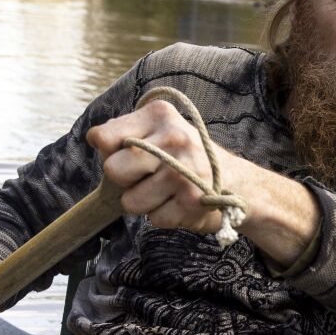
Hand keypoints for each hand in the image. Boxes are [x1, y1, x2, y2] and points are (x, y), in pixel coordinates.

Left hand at [86, 99, 228, 234]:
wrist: (239, 183)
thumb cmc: (186, 158)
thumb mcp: (158, 132)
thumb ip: (124, 134)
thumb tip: (96, 140)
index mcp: (160, 114)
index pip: (103, 138)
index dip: (109, 153)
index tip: (129, 155)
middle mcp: (175, 137)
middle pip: (114, 170)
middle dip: (125, 182)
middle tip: (149, 177)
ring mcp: (185, 170)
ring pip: (131, 202)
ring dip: (145, 203)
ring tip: (168, 191)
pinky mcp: (194, 200)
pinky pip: (155, 219)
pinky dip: (165, 216)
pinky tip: (182, 203)